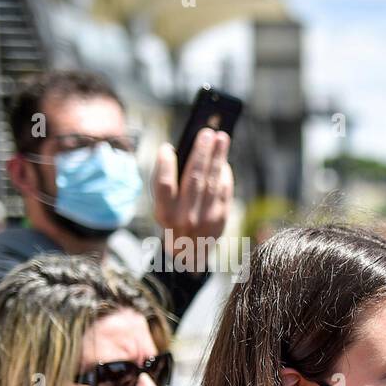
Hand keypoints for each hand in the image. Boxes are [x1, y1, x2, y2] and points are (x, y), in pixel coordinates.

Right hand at [153, 128, 233, 248]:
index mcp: (164, 213)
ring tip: (221, 138)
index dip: (165, 166)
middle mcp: (185, 217)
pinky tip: (223, 159)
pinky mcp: (221, 218)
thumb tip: (183, 152)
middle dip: (201, 153)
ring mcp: (205, 218)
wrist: (189, 253)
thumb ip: (168, 185)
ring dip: (218, 157)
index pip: (164, 186)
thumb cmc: (172, 219)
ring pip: (212, 182)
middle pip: (194, 179)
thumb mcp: (162, 207)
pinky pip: (223, 190)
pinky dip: (224, 173)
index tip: (167, 147)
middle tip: (207, 132)